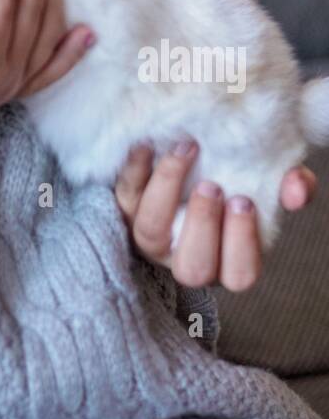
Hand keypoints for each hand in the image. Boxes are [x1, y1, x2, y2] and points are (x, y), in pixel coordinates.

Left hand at [114, 138, 318, 290]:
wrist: (192, 156)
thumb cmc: (234, 177)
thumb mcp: (268, 181)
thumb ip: (292, 184)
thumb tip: (296, 188)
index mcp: (227, 259)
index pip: (240, 274)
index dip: (242, 243)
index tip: (244, 200)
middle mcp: (185, 256)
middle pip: (193, 267)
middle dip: (203, 225)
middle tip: (213, 185)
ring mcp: (151, 236)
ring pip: (149, 233)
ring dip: (167, 191)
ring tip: (186, 151)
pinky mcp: (125, 208)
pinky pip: (123, 195)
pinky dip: (135, 168)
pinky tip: (149, 143)